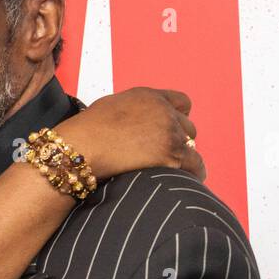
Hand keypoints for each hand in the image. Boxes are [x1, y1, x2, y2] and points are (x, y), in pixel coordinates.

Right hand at [54, 86, 205, 182]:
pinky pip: (196, 165)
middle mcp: (163, 111)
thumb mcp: (110, 107)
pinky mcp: (171, 154)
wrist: (82, 146)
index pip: (182, 102)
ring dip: (185, 159)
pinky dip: (192, 173)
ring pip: (192, 147)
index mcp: (149, 97)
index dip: (179, 118)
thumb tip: (134, 125)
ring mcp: (169, 132)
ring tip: (177, 172)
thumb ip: (131, 112)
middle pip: (188, 127)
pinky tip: (185, 181)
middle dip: (179, 141)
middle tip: (166, 156)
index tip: (174, 130)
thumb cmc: (86, 132)